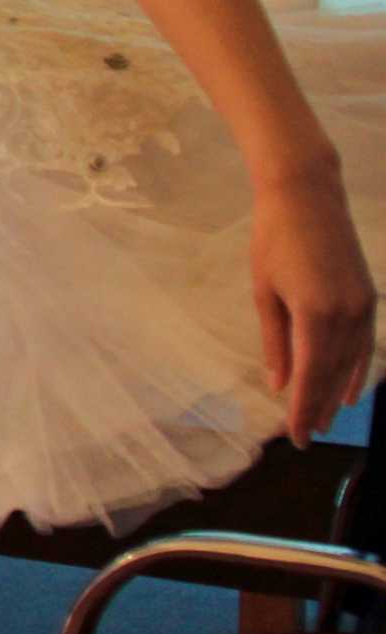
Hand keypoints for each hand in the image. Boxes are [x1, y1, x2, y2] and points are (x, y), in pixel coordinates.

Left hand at [251, 172, 376, 443]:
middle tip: (308, 436)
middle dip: (320, 407)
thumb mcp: (265, 292)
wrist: (307, 196)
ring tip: (325, 420)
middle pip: (333, 375)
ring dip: (338, 394)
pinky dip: (358, 370)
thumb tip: (279, 384)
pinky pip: (365, 345)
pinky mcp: (369, 298)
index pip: (310, 376)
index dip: (303, 410)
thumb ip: (275, 341)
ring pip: (352, 363)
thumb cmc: (272, 240)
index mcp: (315, 315)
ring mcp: (363, 307)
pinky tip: (352, 391)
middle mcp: (347, 316)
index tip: (296, 437)